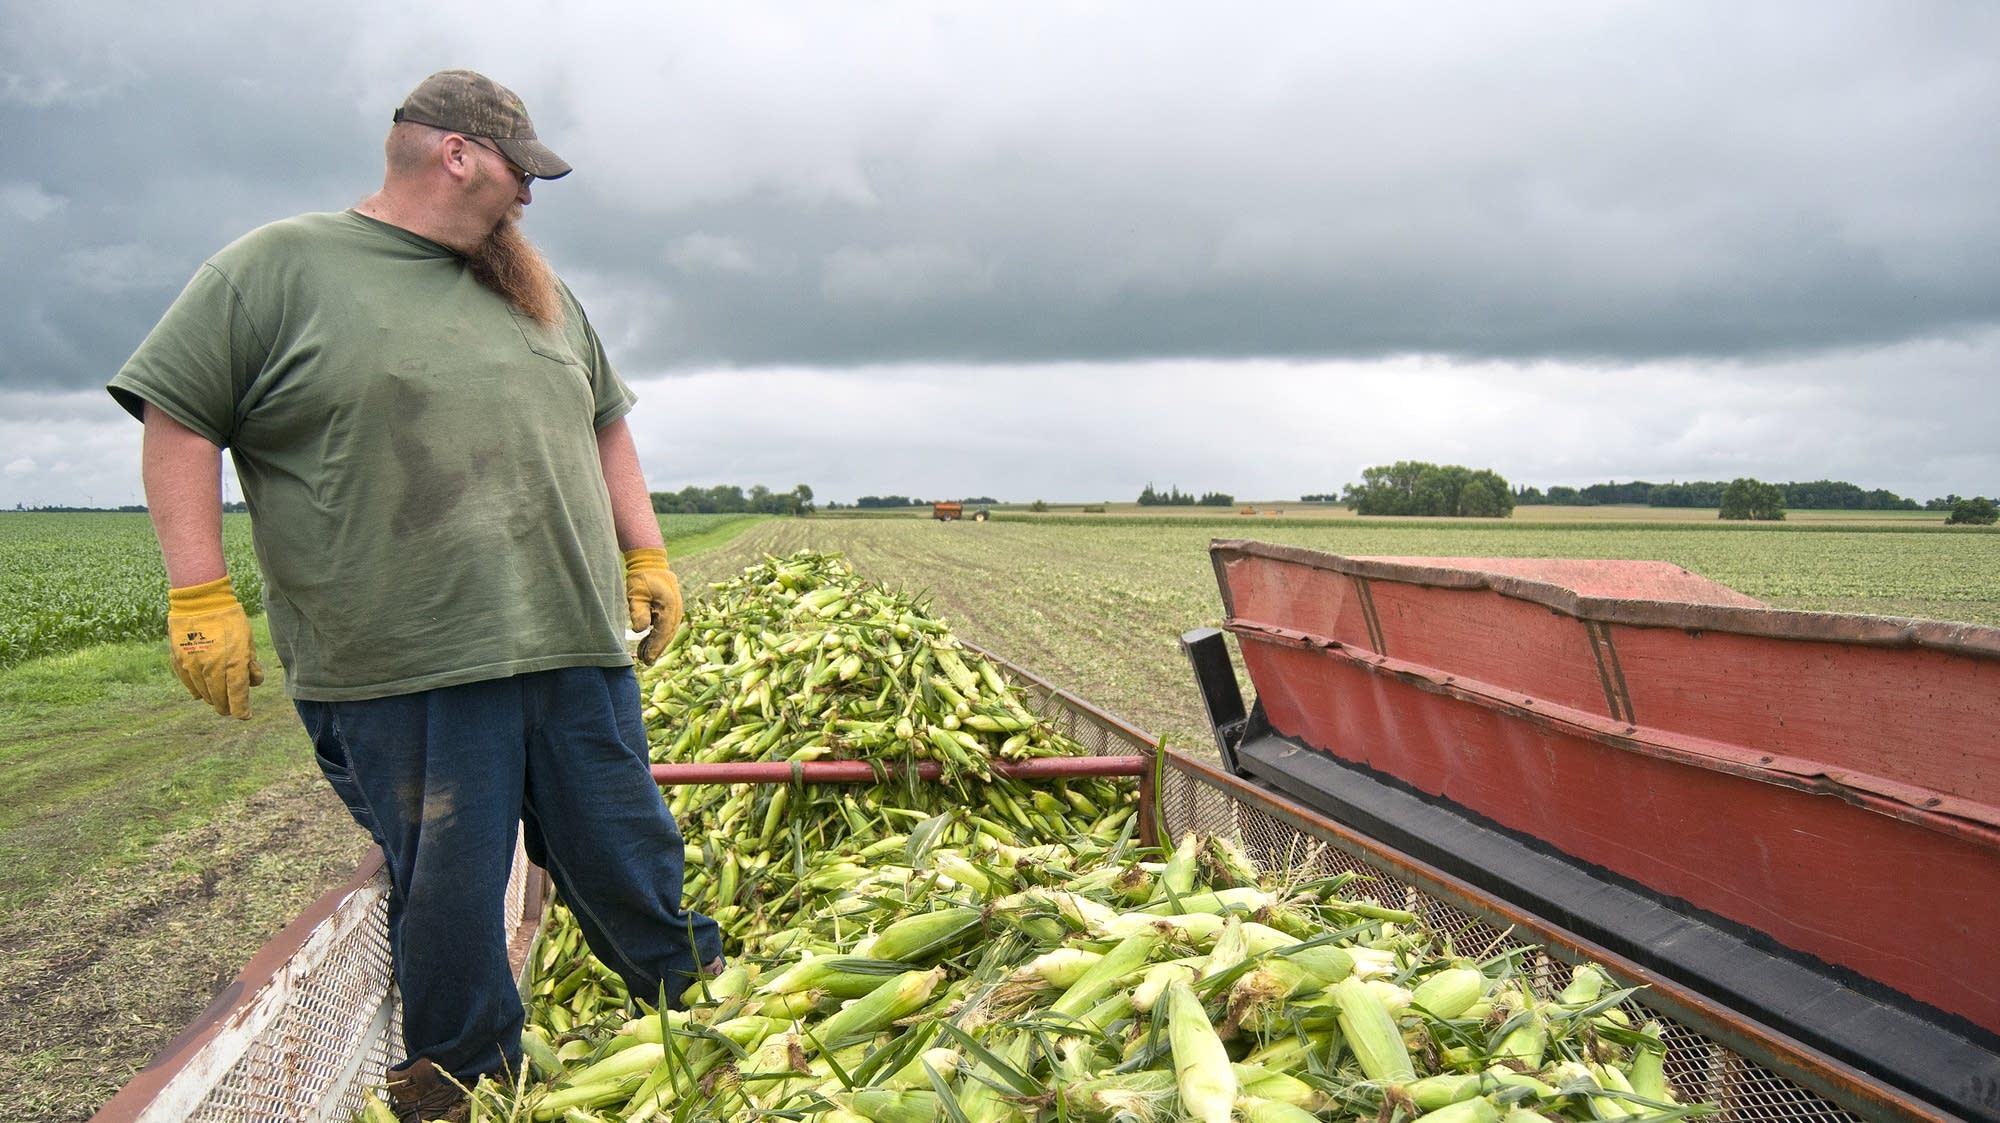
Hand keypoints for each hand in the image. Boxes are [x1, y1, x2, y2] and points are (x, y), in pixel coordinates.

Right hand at [167, 576, 264, 718]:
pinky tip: (202, 693)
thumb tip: (253, 683)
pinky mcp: (179, 661)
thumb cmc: (230, 620)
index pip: (237, 696)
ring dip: (213, 699)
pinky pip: (189, 684)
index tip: (245, 715)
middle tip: (232, 708)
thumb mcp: (247, 641)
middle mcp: (212, 668)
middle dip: (227, 707)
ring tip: (218, 698)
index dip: (241, 710)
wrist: (201, 601)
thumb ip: (250, 664)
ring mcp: (193, 666)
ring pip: (204, 694)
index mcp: (233, 662)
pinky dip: (197, 690)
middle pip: (219, 699)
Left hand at [623, 548, 682, 664]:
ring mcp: (675, 610)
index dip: (655, 648)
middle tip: (645, 661)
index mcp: (670, 607)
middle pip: (667, 635)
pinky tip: (646, 642)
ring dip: (656, 644)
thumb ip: (638, 612)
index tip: (647, 660)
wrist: (650, 563)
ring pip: (667, 632)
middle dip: (656, 649)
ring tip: (643, 654)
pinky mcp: (670, 610)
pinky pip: (665, 627)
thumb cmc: (642, 578)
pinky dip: (657, 636)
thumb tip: (639, 630)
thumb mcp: (636, 594)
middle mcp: (676, 610)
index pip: (662, 633)